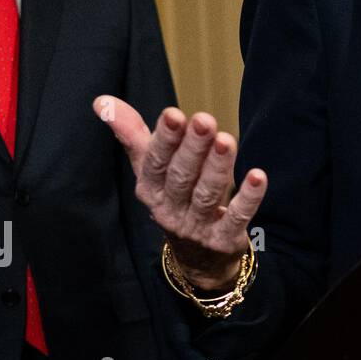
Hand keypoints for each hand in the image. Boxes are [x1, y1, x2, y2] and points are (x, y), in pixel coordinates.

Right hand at [95, 96, 266, 291]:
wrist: (196, 258)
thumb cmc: (173, 198)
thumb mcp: (151, 170)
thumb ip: (132, 135)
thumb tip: (103, 101)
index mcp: (151, 189)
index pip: (155, 163)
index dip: (163, 139)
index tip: (173, 114)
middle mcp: (170, 209)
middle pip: (181, 177)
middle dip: (192, 148)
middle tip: (204, 120)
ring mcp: (197, 227)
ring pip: (207, 194)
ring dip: (218, 167)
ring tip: (227, 141)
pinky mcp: (223, 240)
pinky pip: (236, 218)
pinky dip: (248, 198)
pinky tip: (258, 176)